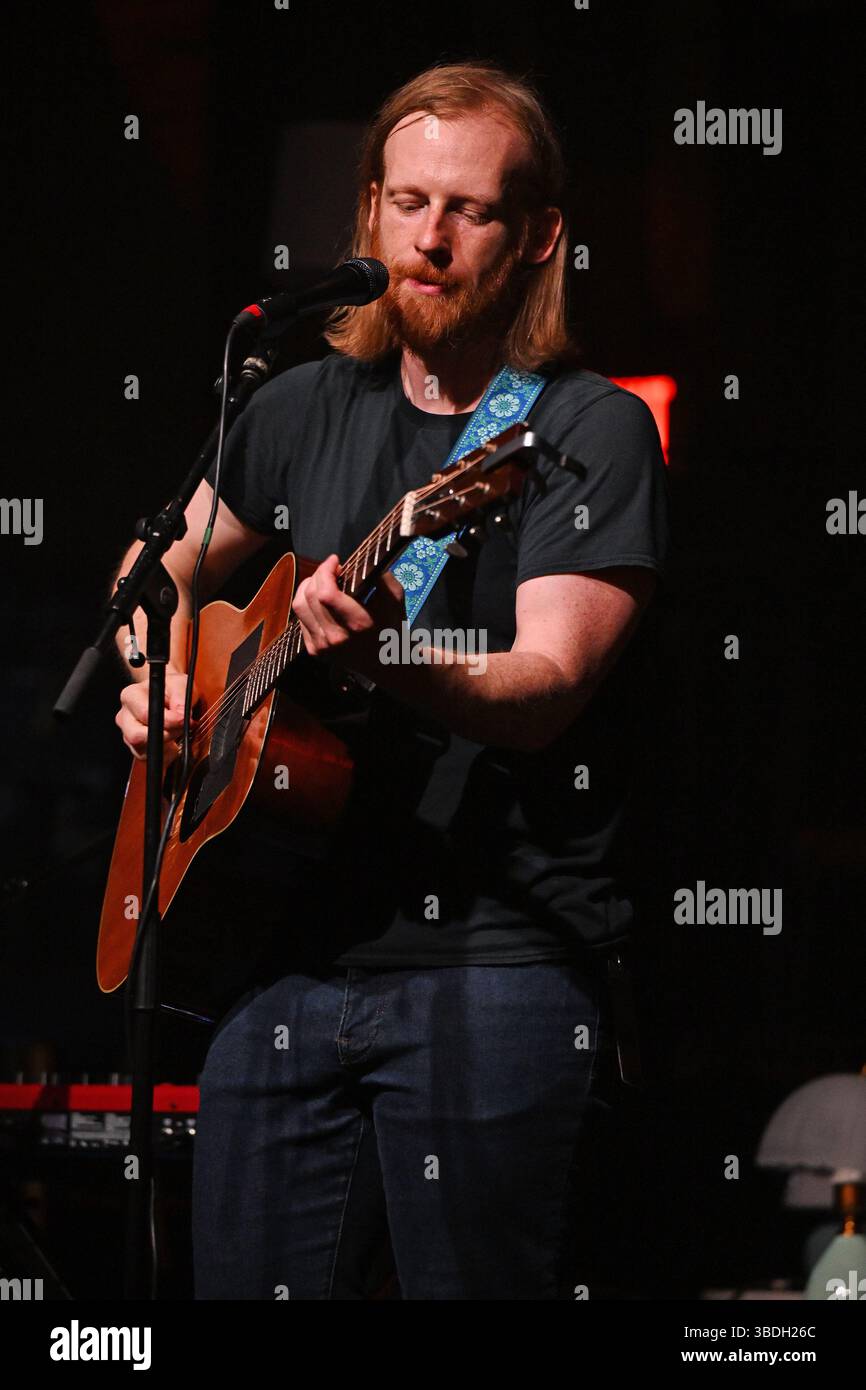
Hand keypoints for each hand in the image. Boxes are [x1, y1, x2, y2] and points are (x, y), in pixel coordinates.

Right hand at [116, 669, 195, 760]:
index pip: (145, 713)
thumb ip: (181, 699)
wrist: (169, 694)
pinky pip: (148, 760)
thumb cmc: (172, 689)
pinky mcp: (136, 749)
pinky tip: (171, 744)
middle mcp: (124, 716)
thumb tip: (182, 717)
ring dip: (165, 747)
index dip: (168, 720)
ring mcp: (128, 734)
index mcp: (131, 696)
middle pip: (136, 736)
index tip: (183, 720)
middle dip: (164, 736)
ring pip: (142, 751)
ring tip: (177, 735)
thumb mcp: (181, 685)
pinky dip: (164, 756)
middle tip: (181, 730)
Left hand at [291, 554, 405, 676]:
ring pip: (300, 606)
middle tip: (330, 570)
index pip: (326, 593)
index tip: (335, 561)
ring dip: (307, 587)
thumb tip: (361, 560)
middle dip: (318, 575)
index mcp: (358, 623)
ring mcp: (323, 646)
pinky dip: (307, 604)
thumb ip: (381, 577)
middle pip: (310, 595)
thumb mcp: (396, 599)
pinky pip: (301, 619)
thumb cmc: (392, 627)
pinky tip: (320, 601)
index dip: (325, 571)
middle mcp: (337, 637)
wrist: (387, 662)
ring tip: (320, 581)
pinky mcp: (315, 651)